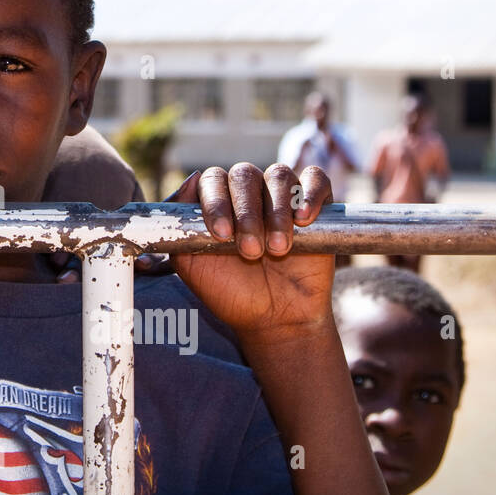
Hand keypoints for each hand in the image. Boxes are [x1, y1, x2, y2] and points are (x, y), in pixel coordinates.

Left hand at [167, 163, 334, 340]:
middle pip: (244, 174)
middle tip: (250, 250)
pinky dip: (311, 192)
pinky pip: (315, 179)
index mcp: (216, 201)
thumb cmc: (230, 291)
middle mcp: (247, 192)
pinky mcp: (315, 205)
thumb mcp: (191, 264)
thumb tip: (189, 180)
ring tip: (277, 248)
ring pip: (278, 175)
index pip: (212, 180)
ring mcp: (280, 196)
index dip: (216, 202)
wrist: (275, 319)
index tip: (222, 234)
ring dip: (277, 211)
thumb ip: (179, 227)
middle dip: (246, 213)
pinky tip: (303, 219)